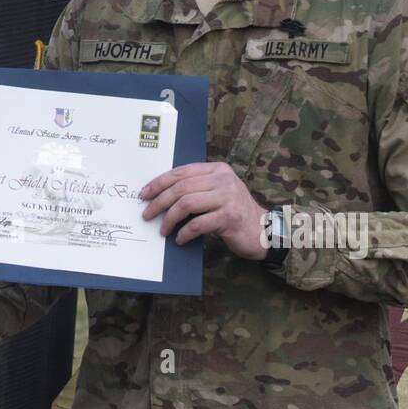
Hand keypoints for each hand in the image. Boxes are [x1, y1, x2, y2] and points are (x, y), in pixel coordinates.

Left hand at [139, 161, 268, 259]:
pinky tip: (180, 239)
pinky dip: (185, 233)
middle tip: (147, 214)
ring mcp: (228, 197)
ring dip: (170, 219)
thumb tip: (161, 195)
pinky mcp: (230, 217)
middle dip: (159, 202)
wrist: (263, 230)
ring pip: (186, 204)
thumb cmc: (234, 212)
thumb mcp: (217, 193)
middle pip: (181, 188)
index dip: (159, 183)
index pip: (181, 172)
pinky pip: (198, 224)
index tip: (145, 194)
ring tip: (163, 230)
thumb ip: (196, 188)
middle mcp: (223, 180)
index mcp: (217, 169)